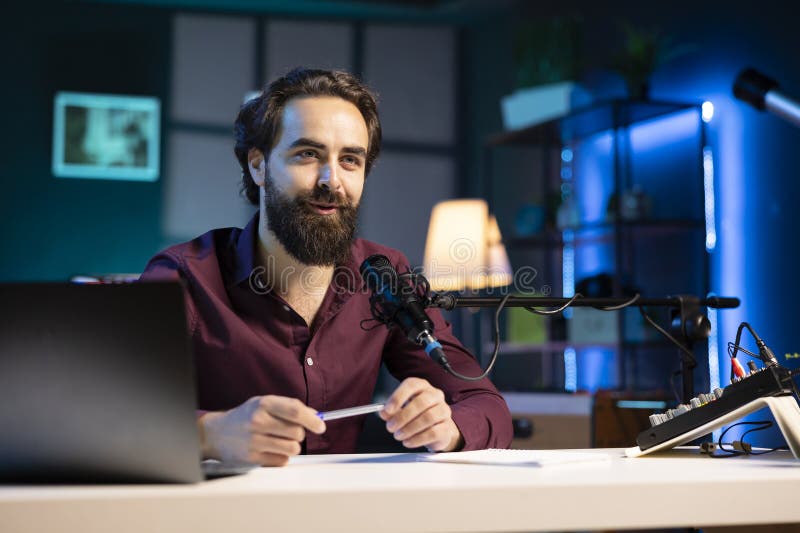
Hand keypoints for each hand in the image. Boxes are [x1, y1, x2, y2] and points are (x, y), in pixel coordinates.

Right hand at [199, 395, 325, 466]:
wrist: (217, 433)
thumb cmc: (246, 416)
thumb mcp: (265, 404)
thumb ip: (289, 407)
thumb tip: (315, 415)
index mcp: (263, 403)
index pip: (295, 411)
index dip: (312, 420)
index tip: (321, 426)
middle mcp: (258, 421)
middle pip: (297, 432)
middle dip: (299, 434)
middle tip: (289, 432)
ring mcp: (254, 441)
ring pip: (293, 448)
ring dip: (292, 447)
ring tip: (279, 441)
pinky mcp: (252, 458)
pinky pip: (282, 461)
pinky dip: (281, 457)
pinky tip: (269, 450)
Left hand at [379, 377, 463, 451]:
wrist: (437, 429)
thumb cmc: (417, 415)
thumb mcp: (401, 410)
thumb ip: (392, 411)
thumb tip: (384, 413)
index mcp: (422, 386)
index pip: (411, 385)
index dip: (398, 397)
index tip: (387, 410)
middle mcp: (435, 395)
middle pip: (421, 402)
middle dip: (402, 416)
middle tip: (390, 427)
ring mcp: (443, 410)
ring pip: (428, 417)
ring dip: (410, 428)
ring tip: (399, 435)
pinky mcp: (446, 427)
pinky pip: (433, 432)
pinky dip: (418, 439)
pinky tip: (408, 441)